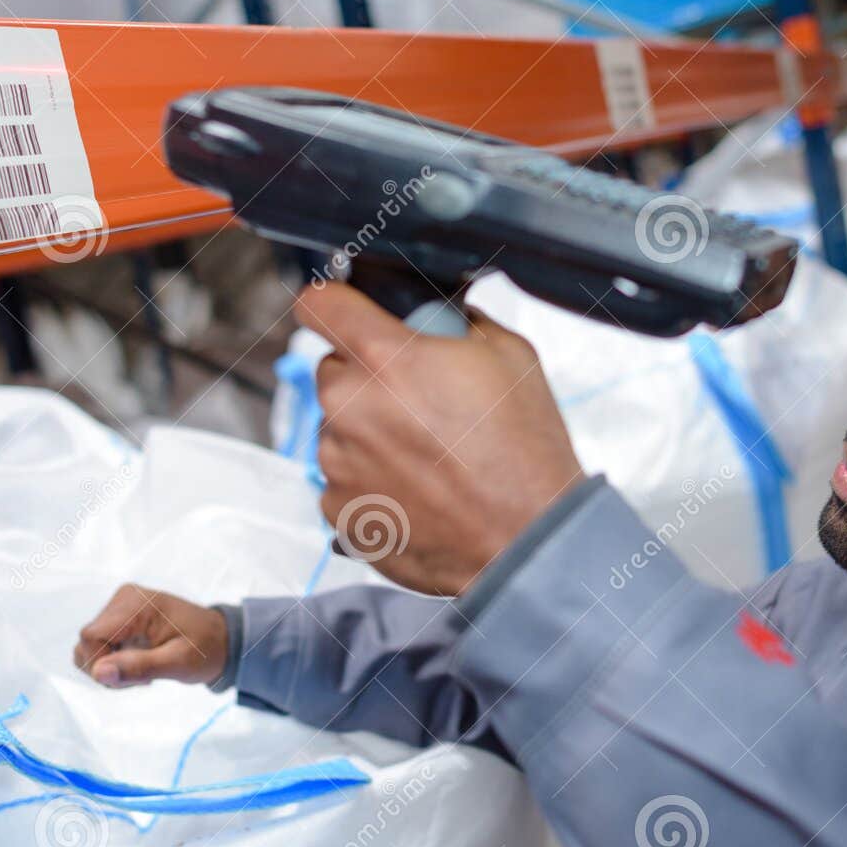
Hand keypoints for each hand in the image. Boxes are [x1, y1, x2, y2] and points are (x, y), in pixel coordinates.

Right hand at [73, 584, 227, 687]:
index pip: (90, 638)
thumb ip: (138, 666)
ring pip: (89, 647)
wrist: (220, 638)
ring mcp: (120, 606)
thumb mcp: (178, 663)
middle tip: (144, 676)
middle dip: (109, 668)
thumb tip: (98, 672)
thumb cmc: (206, 648)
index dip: (103, 664)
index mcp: (137, 604)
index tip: (135, 676)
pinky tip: (138, 662)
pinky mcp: (119, 617)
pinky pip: (99, 646)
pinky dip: (113, 661)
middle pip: (87, 643)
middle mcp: (124, 599)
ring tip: (144, 669)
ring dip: (111, 667)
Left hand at [299, 282, 584, 595]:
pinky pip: (343, 479)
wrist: (527, 541)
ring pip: (338, 428)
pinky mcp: (338, 509)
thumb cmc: (523, 452)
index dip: (333, 304)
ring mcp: (337, 463)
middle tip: (421, 402)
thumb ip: (462, 323)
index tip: (342, 313)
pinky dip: (371, 481)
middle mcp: (349, 406)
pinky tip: (418, 490)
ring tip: (429, 457)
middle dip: (369, 378)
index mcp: (385, 357)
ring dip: (370, 433)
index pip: (319, 304)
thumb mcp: (511, 355)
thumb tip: (446, 317)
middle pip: (333, 371)